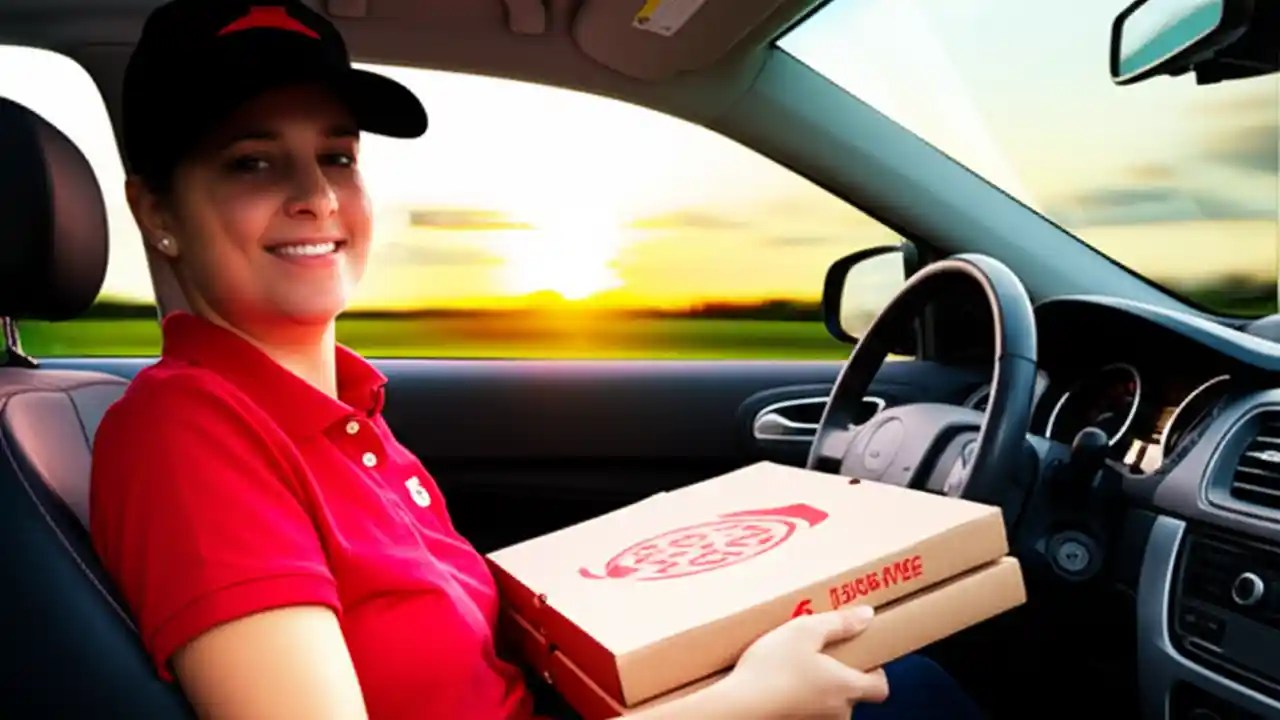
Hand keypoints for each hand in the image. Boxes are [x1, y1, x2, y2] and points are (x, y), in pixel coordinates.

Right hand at [718, 605, 888, 719]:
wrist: (737, 708)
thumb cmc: (772, 668)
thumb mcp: (804, 631)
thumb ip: (839, 623)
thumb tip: (868, 615)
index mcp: (846, 686)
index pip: (880, 688)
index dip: (876, 672)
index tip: (859, 656)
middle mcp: (837, 712)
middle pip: (852, 695)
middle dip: (839, 677)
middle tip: (816, 656)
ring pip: (828, 705)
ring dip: (817, 690)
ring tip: (791, 669)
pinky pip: (806, 712)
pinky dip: (798, 701)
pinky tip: (778, 686)